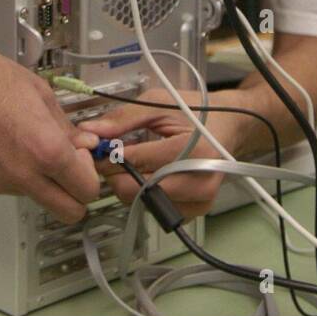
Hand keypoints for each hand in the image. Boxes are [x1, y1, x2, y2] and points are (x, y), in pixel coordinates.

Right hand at [0, 36, 100, 223]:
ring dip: (35, 179)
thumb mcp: (42, 95)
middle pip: (67, 211)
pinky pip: (0, 186)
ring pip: (32, 196)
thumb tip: (86, 145)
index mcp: (47, 152)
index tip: (79, 158)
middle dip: (73, 193)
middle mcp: (22, 176)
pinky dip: (4, 172)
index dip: (88, 175)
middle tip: (63, 166)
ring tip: (18, 140)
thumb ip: (67, 129)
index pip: (87, 192)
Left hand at [77, 88, 248, 217]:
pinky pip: (154, 208)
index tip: (96, 147)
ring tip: (138, 161)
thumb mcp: (160, 103)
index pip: (135, 163)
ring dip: (130, 183)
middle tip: (113, 155)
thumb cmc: (195, 111)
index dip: (108, 155)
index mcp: (195, 151)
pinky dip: (145, 193)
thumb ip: (123, 118)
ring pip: (141, 202)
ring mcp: (200, 201)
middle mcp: (201, 182)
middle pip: (135, 190)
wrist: (229, 127)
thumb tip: (88, 133)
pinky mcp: (196, 212)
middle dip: (117, 172)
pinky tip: (152, 174)